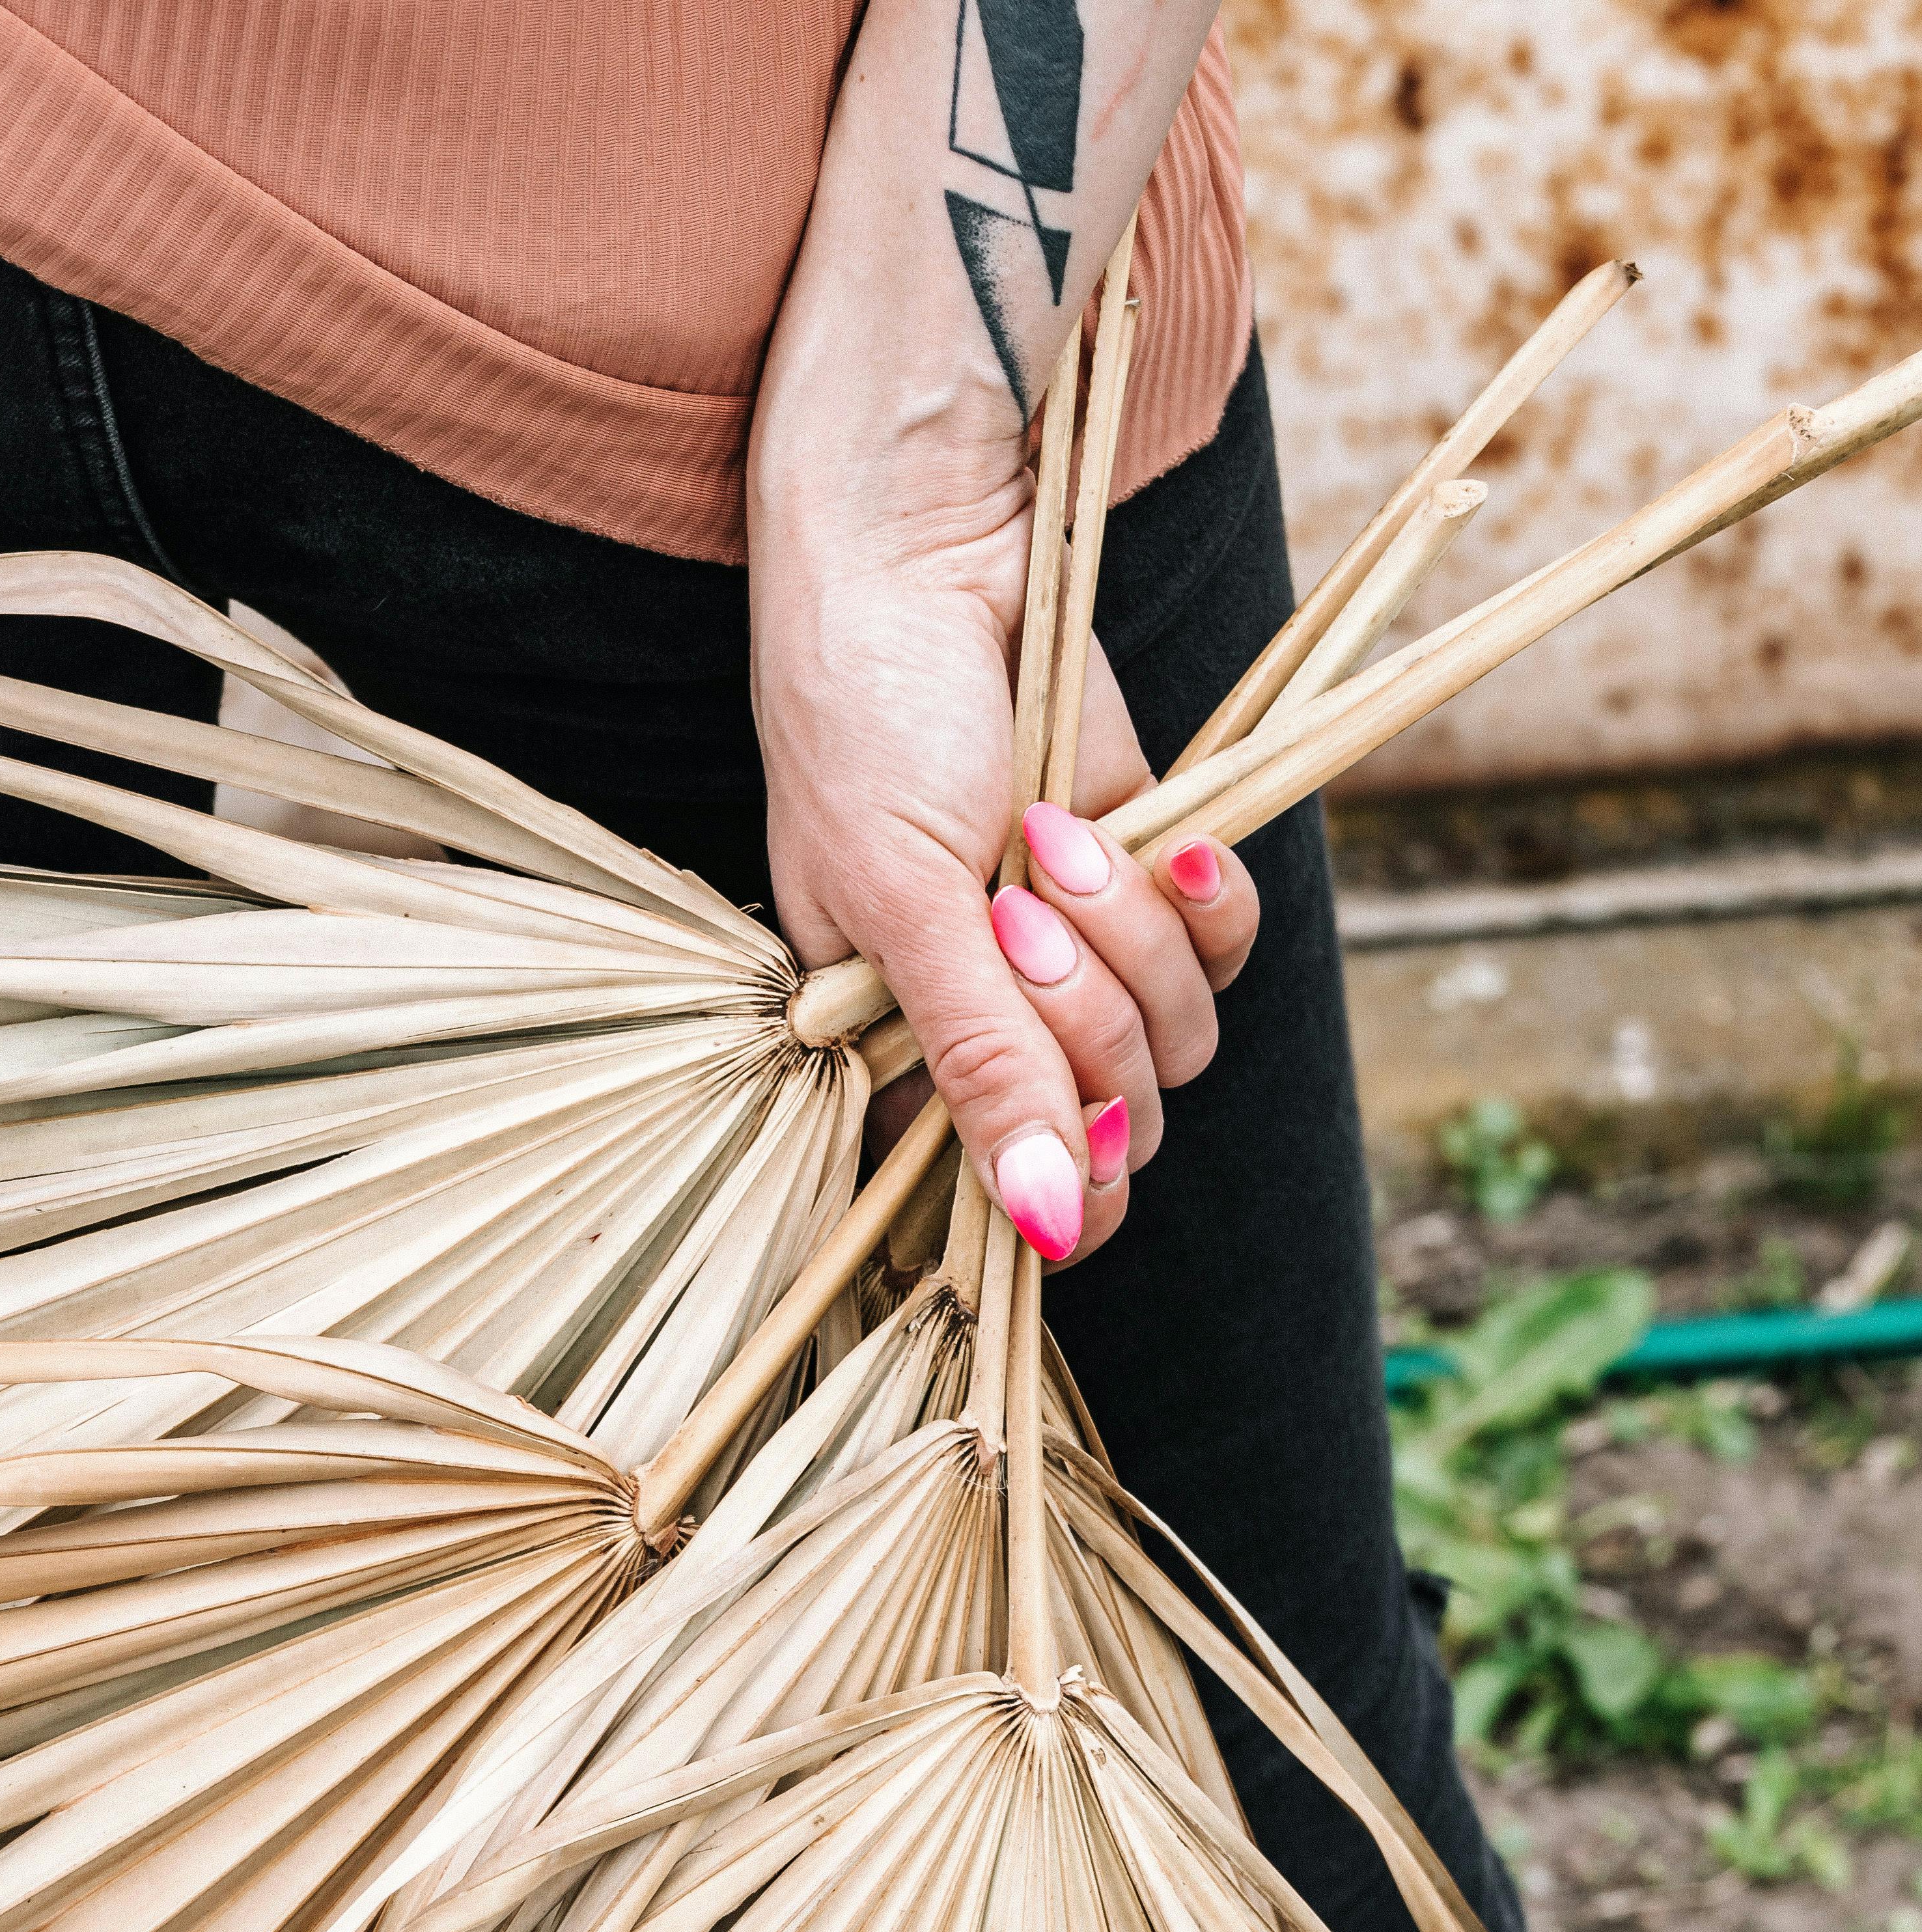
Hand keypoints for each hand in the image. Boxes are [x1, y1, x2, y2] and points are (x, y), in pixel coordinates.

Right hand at [749, 454, 1258, 1262]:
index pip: (1001, 1204)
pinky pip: (1224, 947)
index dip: (1059, 1191)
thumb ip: (980, 1066)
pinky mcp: (1150, 875)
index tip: (1075, 1132)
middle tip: (1016, 908)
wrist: (926, 545)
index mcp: (897, 1056)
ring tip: (1053, 838)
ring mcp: (1078, 955)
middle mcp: (995, 1023)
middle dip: (1084, 1018)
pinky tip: (1161, 834)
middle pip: (1109, 1123)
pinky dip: (1205, 900)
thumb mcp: (903, 904)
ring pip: (1175, 1041)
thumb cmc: (865, 718)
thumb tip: (1045, 1228)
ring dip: (1135, 942)